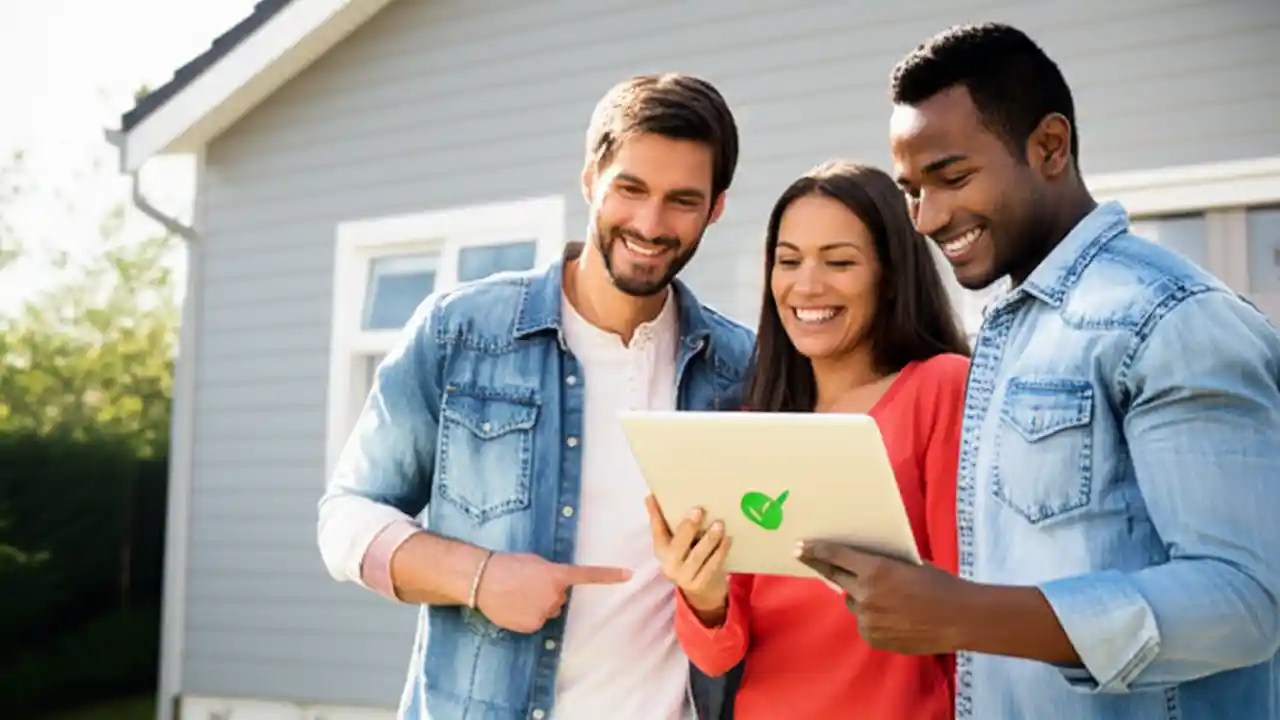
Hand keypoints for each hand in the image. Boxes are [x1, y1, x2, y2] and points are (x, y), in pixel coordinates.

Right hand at [475, 552, 630, 633]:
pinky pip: (536, 621)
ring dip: (537, 604)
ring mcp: (544, 613)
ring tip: (516, 594)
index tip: (629, 574)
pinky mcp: (532, 626)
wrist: (483, 580)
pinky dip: (527, 615)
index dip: (609, 575)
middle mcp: (554, 596)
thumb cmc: (508, 565)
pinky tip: (513, 606)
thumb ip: (552, 574)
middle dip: (547, 592)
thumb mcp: (535, 563)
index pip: (587, 575)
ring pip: (548, 610)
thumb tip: (556, 587)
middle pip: (560, 597)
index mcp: (556, 575)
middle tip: (526, 583)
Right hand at [646, 495, 731, 623]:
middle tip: (699, 510)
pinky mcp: (700, 584)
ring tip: (719, 525)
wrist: (703, 592)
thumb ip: (667, 523)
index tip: (654, 497)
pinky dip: (721, 552)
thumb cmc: (690, 559)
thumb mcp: (677, 544)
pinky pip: (712, 566)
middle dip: (688, 527)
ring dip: (709, 540)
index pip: (656, 530)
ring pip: (697, 556)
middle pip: (678, 544)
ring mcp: (684, 577)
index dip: (655, 514)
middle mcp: (669, 565)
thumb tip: (651, 497)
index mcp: (661, 551)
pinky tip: (728, 540)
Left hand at [795, 540, 970, 654]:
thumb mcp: (908, 564)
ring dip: (862, 598)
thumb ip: (882, 564)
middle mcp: (866, 595)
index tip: (799, 547)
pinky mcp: (873, 637)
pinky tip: (894, 617)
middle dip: (825, 569)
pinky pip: (865, 623)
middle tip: (807, 559)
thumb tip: (861, 564)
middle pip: (835, 579)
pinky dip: (873, 618)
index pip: (836, 556)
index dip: (816, 550)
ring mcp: (868, 619)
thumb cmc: (939, 585)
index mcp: (875, 570)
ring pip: (853, 602)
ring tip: (888, 600)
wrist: (959, 618)